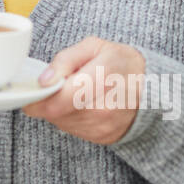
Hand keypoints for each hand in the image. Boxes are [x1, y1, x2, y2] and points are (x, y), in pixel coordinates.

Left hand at [21, 35, 145, 145]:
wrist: (152, 87)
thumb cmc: (121, 62)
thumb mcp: (94, 46)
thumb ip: (65, 60)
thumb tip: (44, 79)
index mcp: (103, 78)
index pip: (61, 98)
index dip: (39, 97)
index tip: (32, 90)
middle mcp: (105, 107)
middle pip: (57, 112)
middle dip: (47, 100)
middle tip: (52, 87)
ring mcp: (105, 126)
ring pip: (62, 122)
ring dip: (58, 109)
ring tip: (71, 93)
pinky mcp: (104, 137)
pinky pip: (73, 130)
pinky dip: (69, 118)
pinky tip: (80, 104)